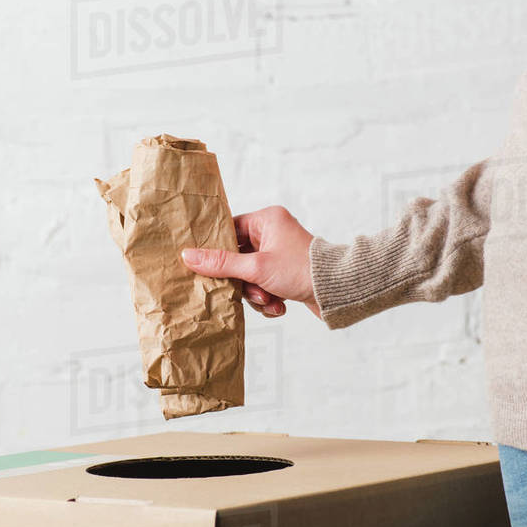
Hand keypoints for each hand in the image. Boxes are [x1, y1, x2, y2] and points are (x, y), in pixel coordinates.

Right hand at [181, 206, 319, 317]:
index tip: (205, 266)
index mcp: (267, 220)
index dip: (217, 251)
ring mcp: (279, 254)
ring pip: (250, 276)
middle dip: (243, 281)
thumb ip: (221, 263)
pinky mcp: (286, 273)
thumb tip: (188, 256)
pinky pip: (264, 285)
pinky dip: (269, 298)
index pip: (229, 230)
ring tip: (270, 300)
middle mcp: (273, 233)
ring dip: (257, 293)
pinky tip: (280, 305)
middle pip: (237, 258)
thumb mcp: (256, 268)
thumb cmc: (301, 270)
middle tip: (251, 290)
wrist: (339, 291)